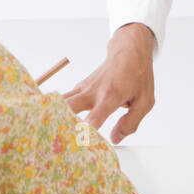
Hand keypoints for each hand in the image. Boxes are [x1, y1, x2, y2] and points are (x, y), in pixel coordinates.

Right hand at [63, 23, 155, 144]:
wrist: (128, 50)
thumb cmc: (138, 75)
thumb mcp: (144, 102)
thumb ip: (130, 123)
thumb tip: (114, 139)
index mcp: (110, 96)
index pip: (94, 118)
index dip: (86, 132)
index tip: (79, 144)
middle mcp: (93, 92)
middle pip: (68, 107)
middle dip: (59, 123)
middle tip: (55, 141)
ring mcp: (83, 88)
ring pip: (61, 102)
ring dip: (54, 115)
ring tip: (49, 132)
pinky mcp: (80, 87)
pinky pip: (65, 100)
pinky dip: (59, 110)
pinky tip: (58, 122)